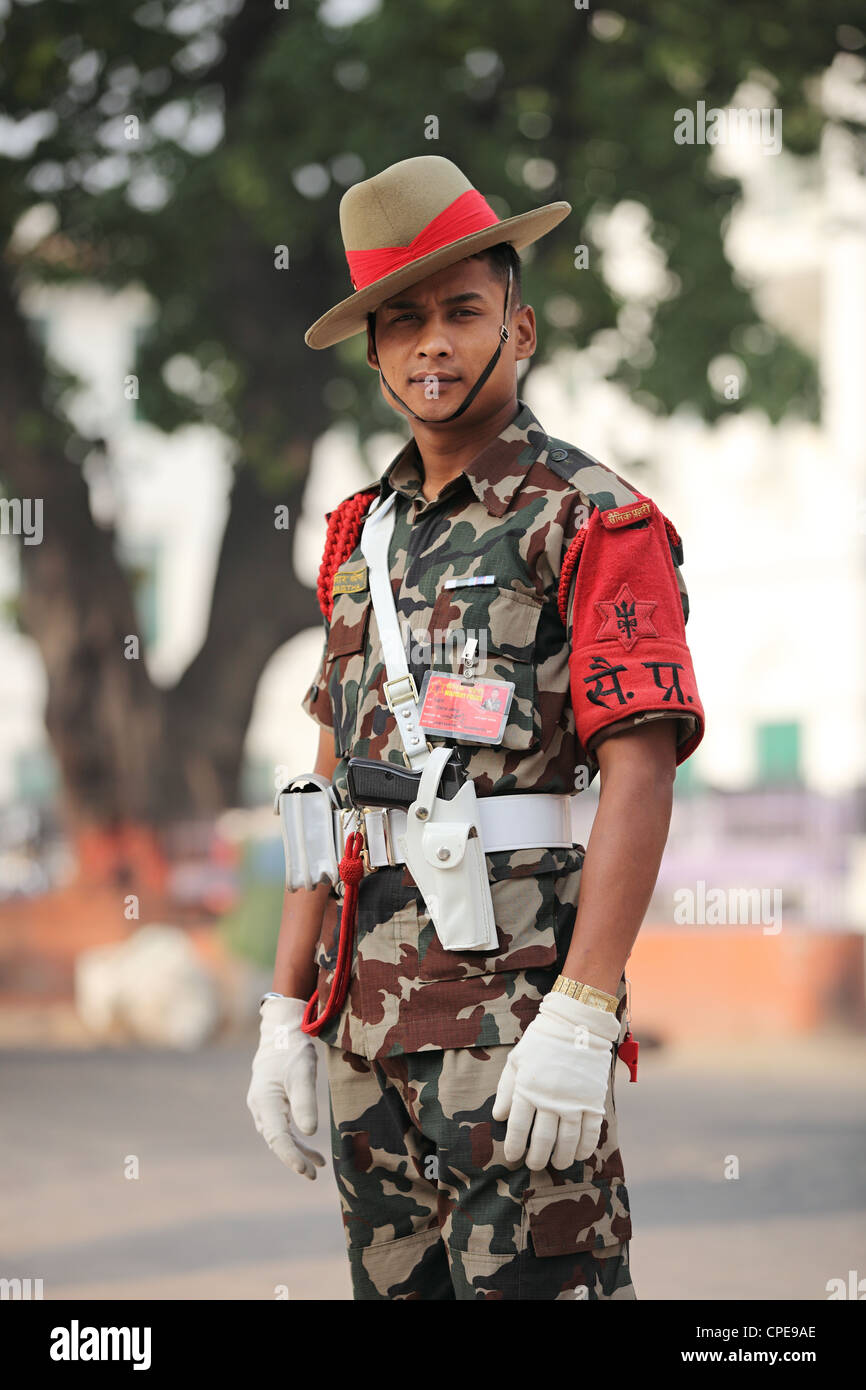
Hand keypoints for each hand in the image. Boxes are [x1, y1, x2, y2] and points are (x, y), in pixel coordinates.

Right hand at [246, 996, 324, 1179]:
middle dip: (293, 1158)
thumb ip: (306, 1102)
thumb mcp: (303, 1073)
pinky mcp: (272, 1103)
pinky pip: (281, 1127)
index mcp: (265, 1101)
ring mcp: (264, 1106)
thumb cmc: (293, 1050)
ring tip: (318, 1165)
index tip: (305, 1170)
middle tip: (312, 1175)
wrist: (282, 1032)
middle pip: (275, 1140)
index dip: (290, 1156)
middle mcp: (260, 1107)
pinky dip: (295, 1139)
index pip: (277, 1137)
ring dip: (296, 1151)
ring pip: (278, 1136)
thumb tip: (310, 1133)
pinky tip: (311, 1146)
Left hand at [492, 990, 620, 1170]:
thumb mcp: (517, 1060)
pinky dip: (585, 1147)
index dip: (515, 1146)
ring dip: (562, 1157)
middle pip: (543, 1139)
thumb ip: (506, 1089)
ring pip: (567, 1140)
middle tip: (535, 1166)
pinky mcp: (594, 1100)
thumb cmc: (542, 1041)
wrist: (577, 1023)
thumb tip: (498, 1117)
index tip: (514, 1157)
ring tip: (558, 1165)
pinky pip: (590, 1131)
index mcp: (528, 1088)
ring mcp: (574, 1101)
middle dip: (537, 1157)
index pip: (519, 1127)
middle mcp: (550, 1098)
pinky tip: (580, 1155)